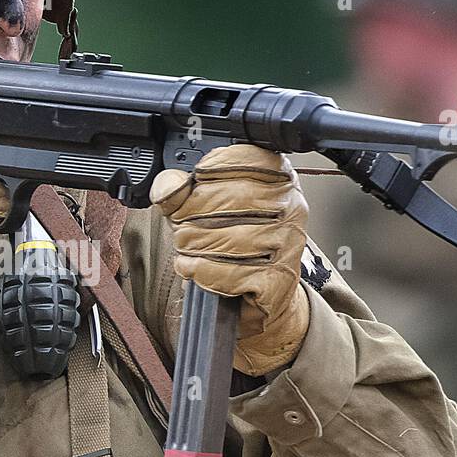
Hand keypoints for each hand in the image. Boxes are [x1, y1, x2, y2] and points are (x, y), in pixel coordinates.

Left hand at [150, 143, 310, 374]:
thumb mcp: (204, 211)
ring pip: (224, 237)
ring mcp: (288, 241)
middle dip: (189, 217)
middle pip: (225, 200)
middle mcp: (289, 203)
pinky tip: (192, 269)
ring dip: (193, 247)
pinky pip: (230, 272)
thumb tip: (167, 186)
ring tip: (187, 250)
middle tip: (179, 229)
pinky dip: (202, 272)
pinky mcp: (279, 277)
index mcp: (275, 175)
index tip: (185, 194)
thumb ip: (182, 193)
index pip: (234, 160)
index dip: (199, 178)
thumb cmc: (235, 246)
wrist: (265, 296)